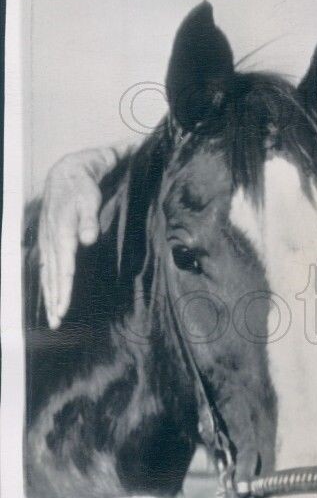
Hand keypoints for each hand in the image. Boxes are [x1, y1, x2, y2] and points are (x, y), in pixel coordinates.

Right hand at [39, 147, 114, 327]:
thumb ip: (90, 220)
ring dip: (50, 296)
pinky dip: (47, 284)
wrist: (65, 175)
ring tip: (53, 317)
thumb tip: (90, 239)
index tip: (63, 307)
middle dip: (54, 300)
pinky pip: (46, 268)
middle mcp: (51, 240)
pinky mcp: (48, 241)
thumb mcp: (90, 200)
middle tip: (56, 322)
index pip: (63, 267)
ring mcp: (47, 241)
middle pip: (53, 276)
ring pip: (47, 274)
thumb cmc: (82, 189)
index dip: (63, 288)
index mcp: (61, 233)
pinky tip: (50, 297)